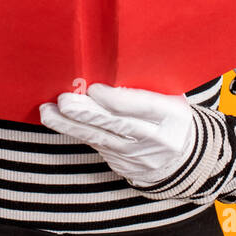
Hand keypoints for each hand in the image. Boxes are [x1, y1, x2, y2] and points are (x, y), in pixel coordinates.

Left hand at [38, 83, 195, 188]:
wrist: (186, 157)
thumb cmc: (172, 116)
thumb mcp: (170, 98)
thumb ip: (146, 87)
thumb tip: (109, 70)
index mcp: (171, 115)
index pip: (141, 107)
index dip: (115, 99)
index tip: (93, 89)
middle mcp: (155, 138)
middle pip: (116, 124)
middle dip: (86, 113)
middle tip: (63, 101)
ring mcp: (138, 155)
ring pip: (100, 139)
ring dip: (70, 126)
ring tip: (48, 113)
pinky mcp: (123, 165)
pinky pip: (98, 147)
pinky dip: (78, 134)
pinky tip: (60, 122)